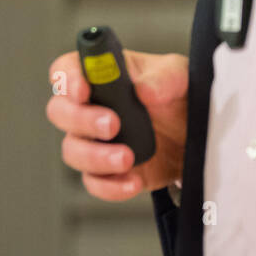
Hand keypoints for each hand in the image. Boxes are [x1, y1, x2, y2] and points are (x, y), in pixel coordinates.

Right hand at [46, 49, 186, 199]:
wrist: (195, 134)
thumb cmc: (180, 95)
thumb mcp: (180, 76)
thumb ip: (164, 78)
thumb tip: (144, 89)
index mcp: (103, 75)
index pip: (67, 69)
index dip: (67, 78)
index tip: (82, 89)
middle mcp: (91, 106)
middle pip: (59, 111)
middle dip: (81, 119)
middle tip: (112, 125)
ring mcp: (95, 141)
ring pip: (72, 150)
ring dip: (96, 156)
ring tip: (127, 158)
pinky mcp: (107, 171)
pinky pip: (94, 182)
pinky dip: (110, 186)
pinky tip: (132, 181)